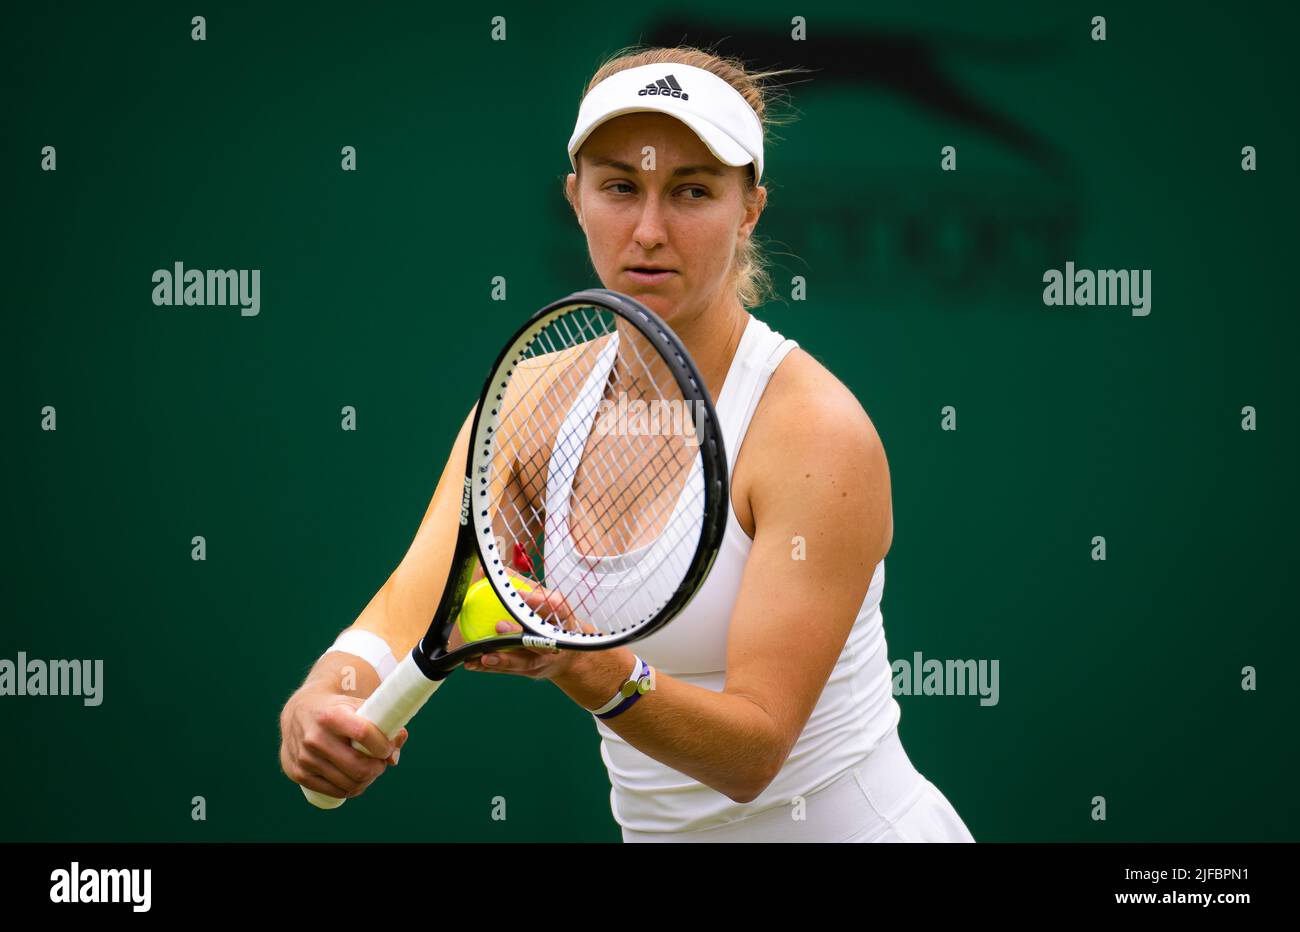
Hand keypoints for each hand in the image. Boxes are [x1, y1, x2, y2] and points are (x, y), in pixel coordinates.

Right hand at [279, 680, 408, 799]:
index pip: (364, 734)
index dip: (383, 745)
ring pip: (349, 783)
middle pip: (358, 767)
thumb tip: (394, 757)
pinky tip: (356, 779)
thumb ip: (383, 725)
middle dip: (377, 768)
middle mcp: (315, 737)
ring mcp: (305, 758)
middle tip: (381, 762)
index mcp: (331, 716)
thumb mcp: (358, 705)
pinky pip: (334, 791)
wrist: (298, 712)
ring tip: (370, 769)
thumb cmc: (337, 708)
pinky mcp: (299, 773)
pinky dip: (351, 789)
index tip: (388, 747)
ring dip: (366, 780)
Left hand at [462, 585, 593, 681]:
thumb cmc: (554, 621)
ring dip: (502, 659)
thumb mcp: (547, 601)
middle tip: (499, 626)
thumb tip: (495, 571)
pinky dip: (490, 667)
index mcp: (563, 618)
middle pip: (539, 639)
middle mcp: (557, 640)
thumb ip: (523, 586)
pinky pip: (508, 670)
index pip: (555, 606)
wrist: (570, 655)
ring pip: (523, 661)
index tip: (518, 593)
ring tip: (483, 656)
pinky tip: (472, 663)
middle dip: (519, 634)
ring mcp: (545, 659)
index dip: (537, 600)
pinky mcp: (533, 672)